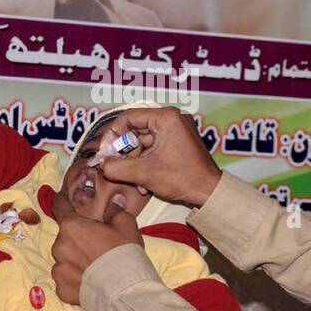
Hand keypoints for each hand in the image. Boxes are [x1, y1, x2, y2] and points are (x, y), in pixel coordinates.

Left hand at [49, 191, 142, 304]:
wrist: (124, 289)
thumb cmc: (124, 253)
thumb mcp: (125, 224)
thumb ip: (114, 211)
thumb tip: (113, 202)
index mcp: (71, 226)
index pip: (60, 206)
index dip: (62, 201)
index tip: (63, 198)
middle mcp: (59, 246)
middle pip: (65, 237)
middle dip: (77, 239)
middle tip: (96, 245)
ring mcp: (58, 270)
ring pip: (64, 260)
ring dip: (75, 261)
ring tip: (94, 268)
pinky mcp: (62, 289)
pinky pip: (66, 281)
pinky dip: (75, 280)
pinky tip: (90, 282)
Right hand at [97, 107, 220, 207]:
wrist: (209, 192)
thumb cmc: (184, 178)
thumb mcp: (144, 173)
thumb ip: (117, 167)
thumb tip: (101, 164)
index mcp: (166, 118)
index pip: (129, 118)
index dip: (112, 135)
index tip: (104, 152)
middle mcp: (172, 119)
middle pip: (135, 130)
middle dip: (124, 152)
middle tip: (113, 166)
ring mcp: (176, 131)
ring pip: (143, 142)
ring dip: (134, 162)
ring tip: (132, 180)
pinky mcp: (177, 143)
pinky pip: (153, 149)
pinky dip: (145, 163)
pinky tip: (142, 182)